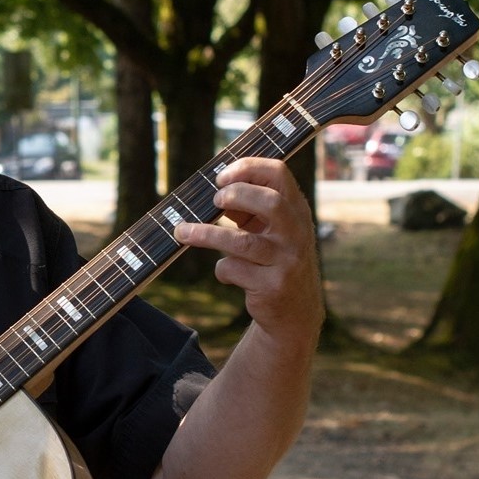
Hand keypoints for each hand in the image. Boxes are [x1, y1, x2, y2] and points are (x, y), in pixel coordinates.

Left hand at [173, 158, 323, 340]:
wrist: (295, 311)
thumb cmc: (272, 258)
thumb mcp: (268, 229)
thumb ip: (246, 209)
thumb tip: (211, 189)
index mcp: (295, 209)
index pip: (279, 173)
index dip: (247, 168)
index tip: (220, 176)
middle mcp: (297, 232)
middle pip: (271, 203)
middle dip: (237, 195)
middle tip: (214, 201)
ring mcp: (287, 260)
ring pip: (244, 242)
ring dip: (207, 234)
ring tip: (181, 231)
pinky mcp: (273, 286)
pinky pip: (236, 270)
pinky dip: (223, 269)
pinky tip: (225, 272)